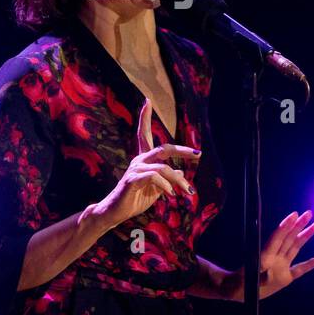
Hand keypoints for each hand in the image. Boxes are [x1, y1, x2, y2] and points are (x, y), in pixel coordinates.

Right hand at [90, 98, 200, 230]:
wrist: (115, 213)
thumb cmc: (134, 200)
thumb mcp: (155, 189)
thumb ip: (167, 179)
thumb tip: (179, 170)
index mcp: (143, 160)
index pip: (144, 134)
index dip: (145, 117)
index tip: (147, 101)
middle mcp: (138, 160)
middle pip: (163, 148)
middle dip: (182, 150)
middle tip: (198, 154)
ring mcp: (135, 169)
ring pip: (163, 166)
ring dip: (178, 180)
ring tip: (187, 191)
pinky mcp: (132, 180)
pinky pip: (154, 176)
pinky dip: (166, 185)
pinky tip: (171, 195)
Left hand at [228, 210, 313, 300]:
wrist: (238, 291)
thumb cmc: (240, 284)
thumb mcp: (248, 280)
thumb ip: (259, 276)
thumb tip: (270, 273)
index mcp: (266, 257)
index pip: (278, 238)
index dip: (286, 226)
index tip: (294, 215)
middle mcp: (275, 258)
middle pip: (289, 238)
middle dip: (298, 225)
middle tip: (308, 213)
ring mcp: (281, 267)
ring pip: (295, 248)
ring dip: (304, 236)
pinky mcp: (285, 278)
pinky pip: (300, 269)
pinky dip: (310, 264)